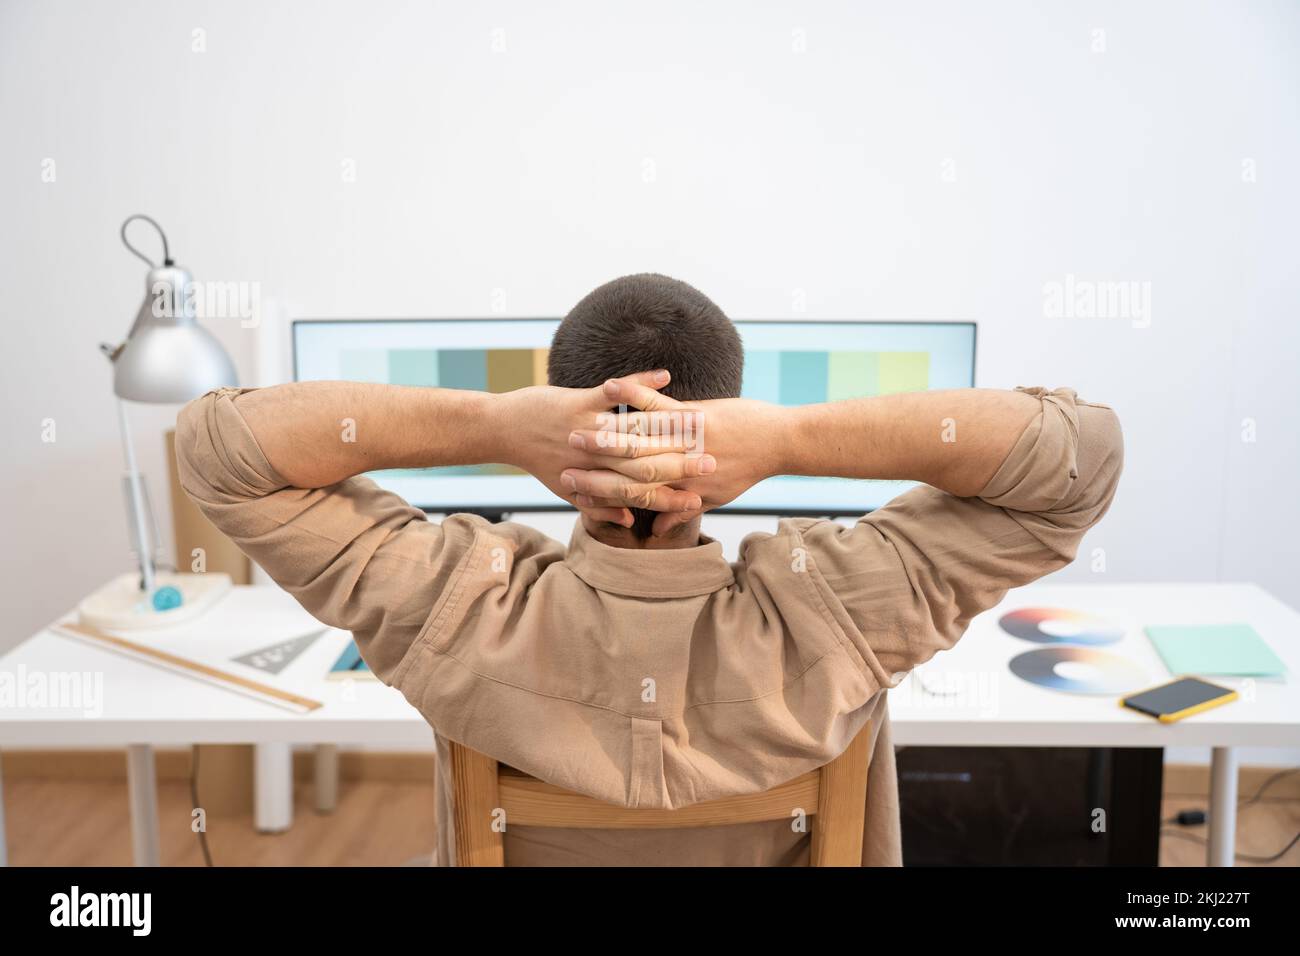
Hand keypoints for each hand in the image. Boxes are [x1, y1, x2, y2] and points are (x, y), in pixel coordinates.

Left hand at [495, 371, 717, 525]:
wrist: (504, 430)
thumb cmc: (539, 460)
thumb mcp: (569, 490)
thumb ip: (600, 509)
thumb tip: (628, 523)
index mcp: (595, 481)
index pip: (643, 495)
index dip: (674, 498)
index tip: (703, 496)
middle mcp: (594, 459)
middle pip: (650, 466)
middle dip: (685, 463)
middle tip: (716, 460)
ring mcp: (587, 429)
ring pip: (636, 430)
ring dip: (671, 424)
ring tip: (704, 419)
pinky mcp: (578, 404)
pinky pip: (615, 394)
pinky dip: (640, 383)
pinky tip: (665, 374)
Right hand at [562, 378, 787, 534]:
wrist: (779, 442)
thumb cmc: (747, 469)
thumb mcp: (715, 497)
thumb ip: (681, 510)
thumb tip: (655, 530)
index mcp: (680, 487)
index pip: (629, 492)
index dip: (598, 491)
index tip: (571, 487)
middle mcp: (677, 466)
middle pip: (625, 466)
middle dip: (592, 462)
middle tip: (562, 458)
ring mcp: (684, 439)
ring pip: (636, 437)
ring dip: (603, 432)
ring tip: (573, 427)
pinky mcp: (695, 414)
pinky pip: (658, 405)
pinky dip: (635, 393)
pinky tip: (612, 386)